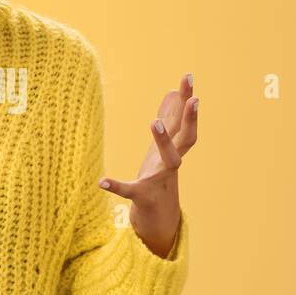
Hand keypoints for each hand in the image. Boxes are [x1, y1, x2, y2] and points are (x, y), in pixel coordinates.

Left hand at [98, 72, 198, 257]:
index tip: (188, 77)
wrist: (159, 218)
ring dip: (164, 141)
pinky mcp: (143, 197)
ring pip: (170, 161)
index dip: (187, 99)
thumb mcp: (163, 146)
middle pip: (188, 139)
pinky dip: (117, 186)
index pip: (185, 121)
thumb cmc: (159, 176)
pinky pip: (130, 191)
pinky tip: (102, 181)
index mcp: (175, 150)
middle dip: (191, 118)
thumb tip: (171, 92)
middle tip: (193, 98)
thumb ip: (168, 121)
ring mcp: (160, 180)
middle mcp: (173, 163)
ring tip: (153, 121)